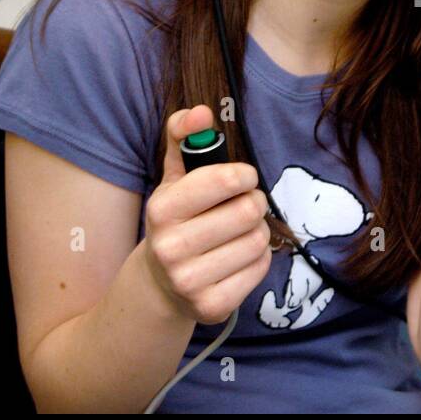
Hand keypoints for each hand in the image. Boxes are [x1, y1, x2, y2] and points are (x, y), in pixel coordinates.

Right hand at [142, 105, 272, 324]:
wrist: (161, 285)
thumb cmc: (177, 220)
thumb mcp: (174, 178)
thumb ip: (183, 138)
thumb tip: (200, 112)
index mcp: (161, 209)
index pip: (224, 180)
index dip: (244, 175)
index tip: (243, 178)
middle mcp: (170, 248)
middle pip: (248, 212)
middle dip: (254, 203)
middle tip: (246, 204)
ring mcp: (189, 282)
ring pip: (258, 241)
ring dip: (258, 231)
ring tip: (240, 231)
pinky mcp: (211, 307)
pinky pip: (260, 269)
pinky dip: (259, 259)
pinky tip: (239, 256)